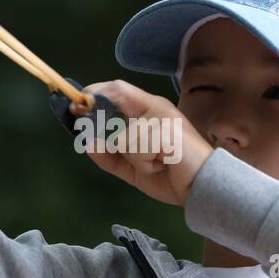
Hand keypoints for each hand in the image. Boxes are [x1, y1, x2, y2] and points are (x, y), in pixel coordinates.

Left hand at [77, 79, 214, 205]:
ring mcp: (162, 116)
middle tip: (94, 134)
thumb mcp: (131, 167)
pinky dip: (143, 161)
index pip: (114, 89)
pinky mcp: (167, 129)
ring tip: (153, 163)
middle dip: (98, 118)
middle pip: (114, 96)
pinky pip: (137, 144)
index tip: (75, 107)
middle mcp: (154, 107)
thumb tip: (87, 142)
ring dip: (130, 154)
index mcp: (147, 110)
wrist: (203, 188)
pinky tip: (161, 164)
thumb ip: (109, 156)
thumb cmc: (171, 176)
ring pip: (123, 130)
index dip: (92, 94)